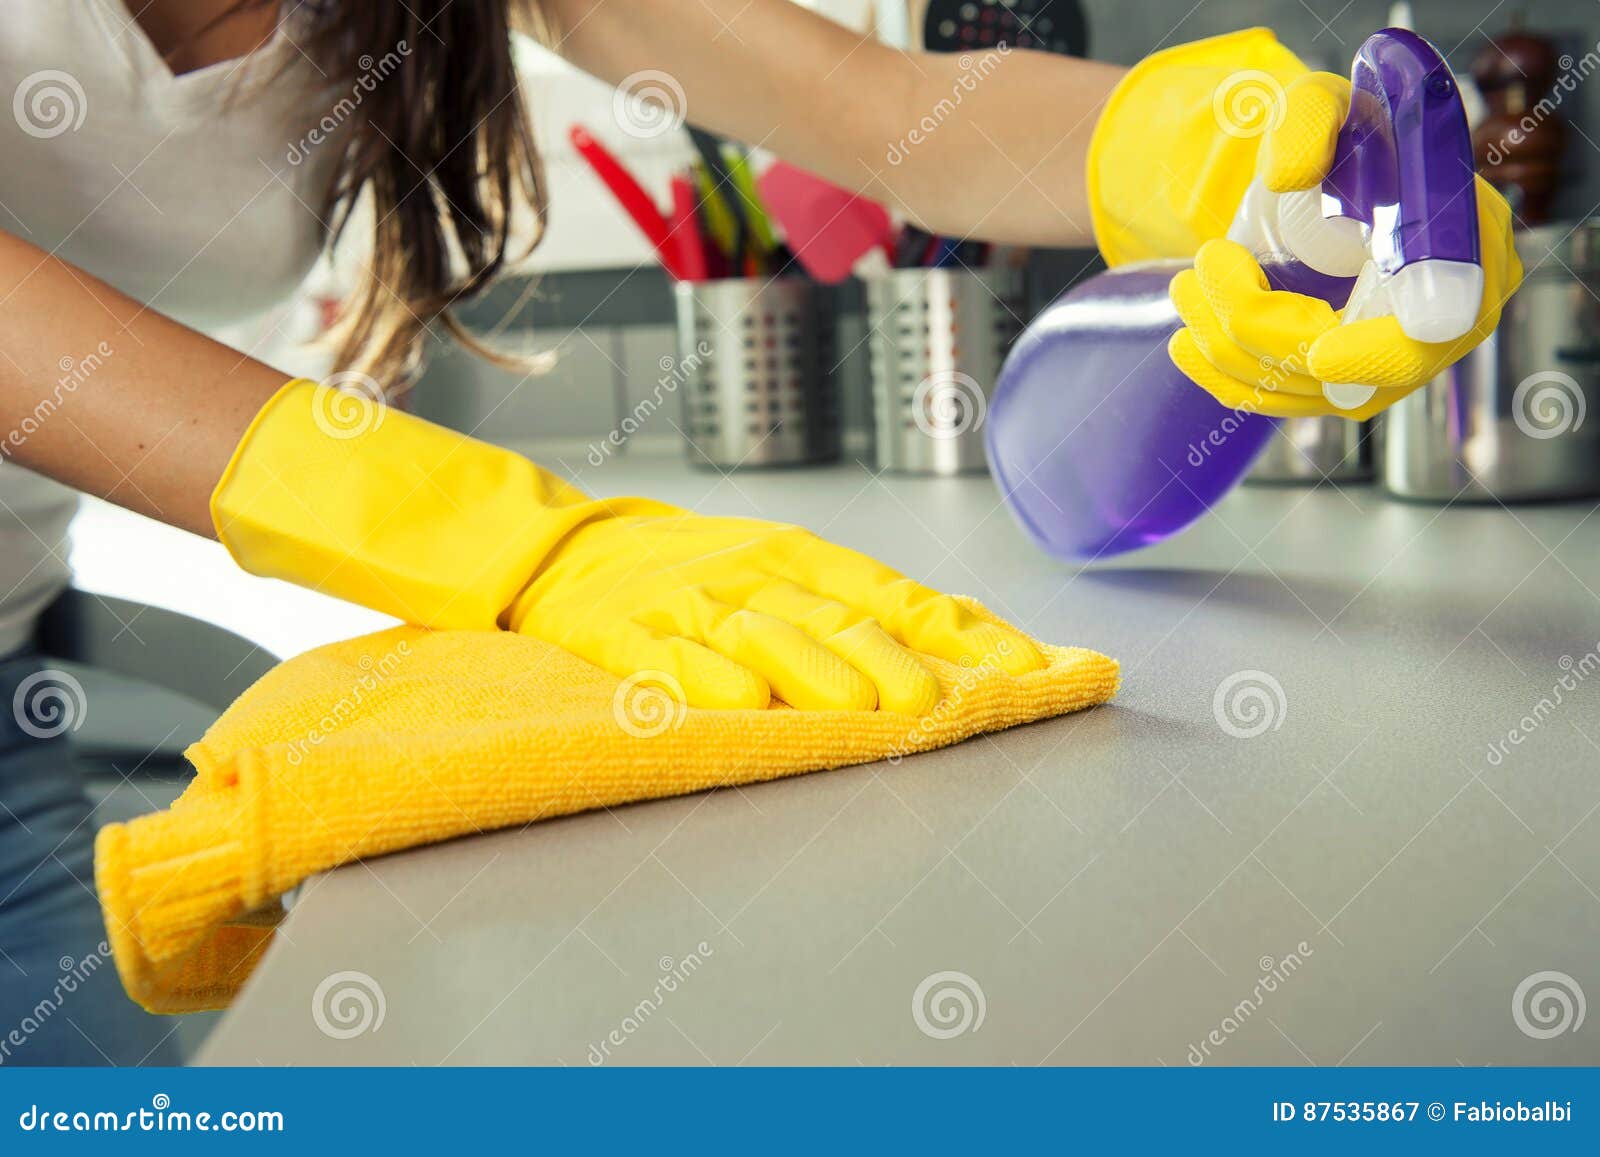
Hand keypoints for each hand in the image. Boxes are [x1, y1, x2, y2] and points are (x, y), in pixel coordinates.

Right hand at [506, 500, 1043, 712]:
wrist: (573, 552)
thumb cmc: (704, 571)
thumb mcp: (789, 568)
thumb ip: (870, 606)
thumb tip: (974, 630)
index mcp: (805, 557)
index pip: (899, 593)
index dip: (962, 632)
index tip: (1024, 669)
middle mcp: (757, 575)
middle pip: (835, 617)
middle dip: (889, 659)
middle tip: (930, 704)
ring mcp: (689, 603)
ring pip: (759, 634)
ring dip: (811, 670)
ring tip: (856, 709)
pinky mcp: (623, 633)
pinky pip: (664, 655)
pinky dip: (700, 676)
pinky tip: (737, 700)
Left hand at [1167, 72, 1522, 419]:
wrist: (1318, 184)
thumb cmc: (1338, 141)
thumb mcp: (1321, 105)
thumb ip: (1308, 122)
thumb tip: (1287, 177)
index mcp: (1471, 245)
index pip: (1442, 321)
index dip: (1384, 350)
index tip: (1322, 352)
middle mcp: (1447, 320)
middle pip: (1351, 368)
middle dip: (1261, 326)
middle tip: (1205, 262)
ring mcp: (1397, 363)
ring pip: (1301, 389)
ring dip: (1225, 341)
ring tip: (1186, 283)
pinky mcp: (1345, 385)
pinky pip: (1280, 401)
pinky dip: (1223, 374)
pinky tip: (1185, 339)